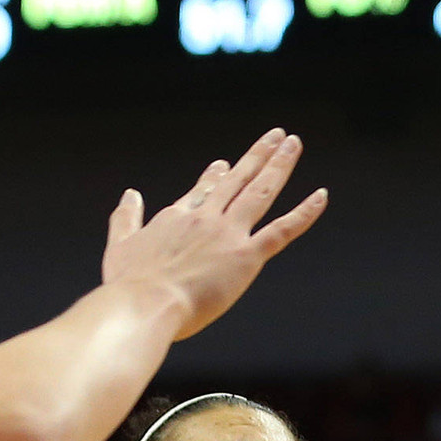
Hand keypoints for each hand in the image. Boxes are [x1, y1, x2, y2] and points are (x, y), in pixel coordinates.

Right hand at [101, 130, 328, 340]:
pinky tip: (321, 196)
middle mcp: (206, 218)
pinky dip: (304, 212)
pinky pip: (282, 230)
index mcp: (177, 217)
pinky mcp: (246, 256)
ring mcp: (228, 234)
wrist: (143, 305)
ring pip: (261, 192)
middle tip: (276, 136)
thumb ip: (126, 218)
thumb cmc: (128, 286)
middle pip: (237, 180)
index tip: (225, 164)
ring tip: (293, 143)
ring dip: (279, 165)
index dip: (215, 176)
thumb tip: (130, 194)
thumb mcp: (119, 246)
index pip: (202, 191)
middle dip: (258, 155)